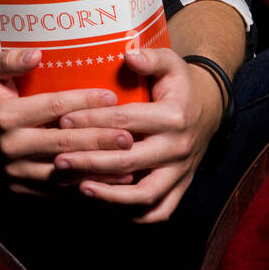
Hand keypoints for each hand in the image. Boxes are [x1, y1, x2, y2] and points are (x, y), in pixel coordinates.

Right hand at [0, 49, 137, 193]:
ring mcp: (17, 172)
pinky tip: (110, 182)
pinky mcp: (23, 189)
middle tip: (129, 135)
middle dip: (99, 139)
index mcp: (6, 115)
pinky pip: (59, 191)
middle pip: (64, 143)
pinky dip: (86, 187)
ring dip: (98, 169)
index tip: (111, 97)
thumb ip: (9, 59)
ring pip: (65, 172)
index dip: (83, 102)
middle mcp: (11, 146)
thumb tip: (36, 54)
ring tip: (129, 161)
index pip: (53, 107)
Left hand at [51, 48, 225, 220]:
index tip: (64, 121)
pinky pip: (159, 211)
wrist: (209, 109)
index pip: (125, 120)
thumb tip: (128, 56)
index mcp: (174, 116)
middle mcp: (178, 148)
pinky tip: (106, 206)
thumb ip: (151, 58)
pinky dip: (133, 214)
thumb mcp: (171, 62)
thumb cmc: (180, 84)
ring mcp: (181, 172)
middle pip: (130, 160)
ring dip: (110, 196)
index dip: (93, 120)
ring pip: (145, 194)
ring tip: (80, 189)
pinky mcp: (181, 188)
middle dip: (91, 161)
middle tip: (59, 159)